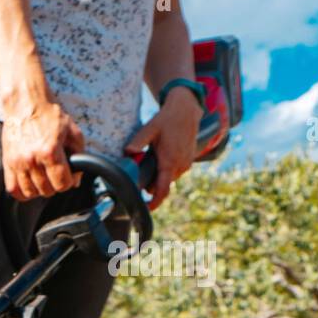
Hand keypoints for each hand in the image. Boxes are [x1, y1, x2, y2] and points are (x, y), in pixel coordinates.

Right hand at [0, 96, 85, 201]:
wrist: (26, 103)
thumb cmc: (50, 115)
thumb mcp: (73, 132)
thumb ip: (79, 157)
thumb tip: (75, 180)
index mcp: (50, 151)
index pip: (62, 184)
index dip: (69, 182)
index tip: (68, 176)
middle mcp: (33, 159)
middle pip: (47, 190)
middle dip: (54, 185)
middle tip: (55, 175)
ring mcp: (18, 162)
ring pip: (30, 193)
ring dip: (39, 190)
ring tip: (43, 179)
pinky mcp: (8, 163)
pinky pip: (13, 189)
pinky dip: (22, 193)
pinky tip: (29, 185)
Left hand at [124, 87, 202, 209]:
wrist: (186, 109)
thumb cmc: (166, 120)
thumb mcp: (149, 130)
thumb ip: (137, 143)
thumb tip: (128, 152)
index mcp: (169, 162)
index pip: (162, 190)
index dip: (154, 203)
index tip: (145, 208)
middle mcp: (180, 165)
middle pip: (163, 186)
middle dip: (151, 184)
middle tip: (141, 172)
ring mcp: (186, 163)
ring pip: (169, 179)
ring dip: (159, 176)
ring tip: (151, 160)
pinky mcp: (189, 160)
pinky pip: (175, 172)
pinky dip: (167, 170)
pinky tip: (160, 157)